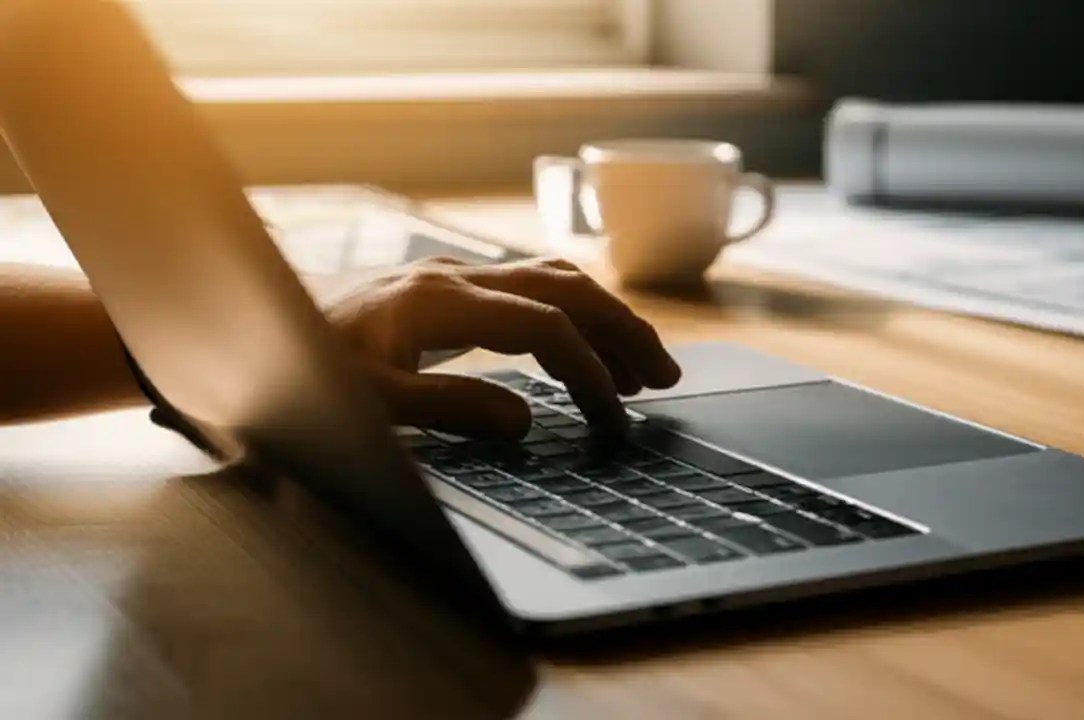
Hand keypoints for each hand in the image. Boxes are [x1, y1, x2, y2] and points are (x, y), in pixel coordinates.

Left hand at [308, 257, 681, 439]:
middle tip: (665, 374)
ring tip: (642, 363)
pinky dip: (572, 312)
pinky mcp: (446, 291)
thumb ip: (446, 410)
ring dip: (603, 316)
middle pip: (563, 288)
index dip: (589, 371)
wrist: (249, 335)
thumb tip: (524, 420)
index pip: (544, 328)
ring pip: (552, 280)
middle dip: (621, 329)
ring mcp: (451, 278)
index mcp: (438, 302)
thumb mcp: (367, 405)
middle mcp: (453, 278)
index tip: (615, 416)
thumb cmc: (301, 376)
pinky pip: (528, 287)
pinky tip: (583, 343)